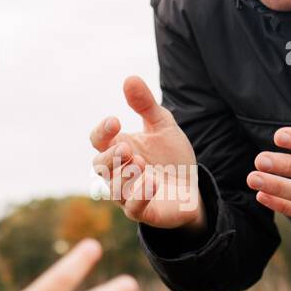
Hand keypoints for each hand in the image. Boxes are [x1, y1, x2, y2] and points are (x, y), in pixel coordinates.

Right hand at [89, 76, 204, 230]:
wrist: (192, 187)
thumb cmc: (171, 156)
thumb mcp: (162, 126)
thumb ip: (146, 105)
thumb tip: (130, 79)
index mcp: (119, 148)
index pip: (98, 140)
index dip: (102, 131)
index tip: (115, 121)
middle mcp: (118, 172)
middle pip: (98, 167)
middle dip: (110, 158)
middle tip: (126, 148)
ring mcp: (128, 194)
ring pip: (113, 189)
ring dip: (126, 176)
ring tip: (142, 164)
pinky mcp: (143, 212)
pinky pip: (133, 209)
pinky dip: (140, 196)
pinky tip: (153, 182)